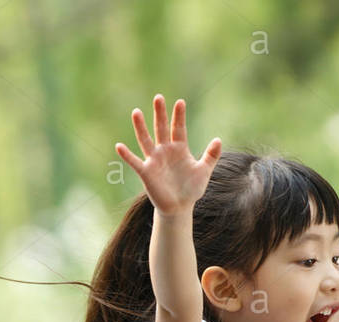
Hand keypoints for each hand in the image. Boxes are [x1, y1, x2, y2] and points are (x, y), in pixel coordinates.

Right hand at [116, 94, 222, 215]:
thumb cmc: (191, 189)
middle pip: (162, 128)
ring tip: (136, 112)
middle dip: (160, 114)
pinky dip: (127, 155)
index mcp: (179, 148)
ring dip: (141, 127)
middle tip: (158, 97)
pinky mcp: (146, 172)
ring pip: (146, 140)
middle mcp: (165, 151)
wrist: (180, 207)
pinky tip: (119, 147)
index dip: (179, 116)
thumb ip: (211, 156)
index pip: (179, 128)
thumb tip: (218, 140)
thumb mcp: (204, 171)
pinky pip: (135, 162)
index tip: (180, 102)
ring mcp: (154, 160)